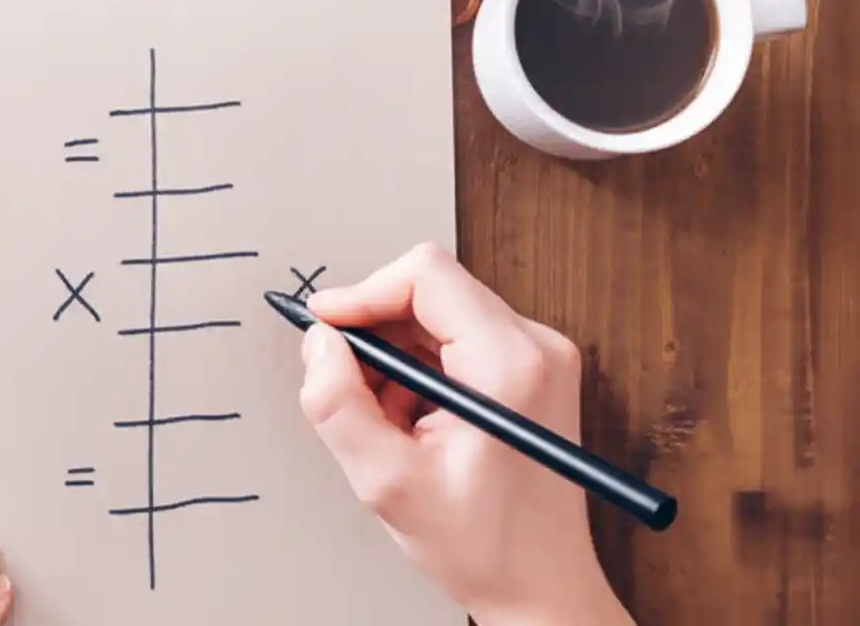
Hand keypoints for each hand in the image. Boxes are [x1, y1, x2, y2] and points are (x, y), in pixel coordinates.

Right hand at [299, 243, 632, 625]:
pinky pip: (454, 342)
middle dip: (376, 337)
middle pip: (429, 292)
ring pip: (436, 317)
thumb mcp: (388, 482)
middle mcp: (534, 346)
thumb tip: (318, 344)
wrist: (542, 585)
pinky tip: (414, 427)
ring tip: (389, 425)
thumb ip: (338, 404)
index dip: (362, 294)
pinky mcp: (530, 370)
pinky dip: (418, 374)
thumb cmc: (485, 545)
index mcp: (509, 363)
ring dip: (395, 361)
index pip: (425, 275)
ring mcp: (537, 356)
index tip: (324, 327)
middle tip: (351, 393)